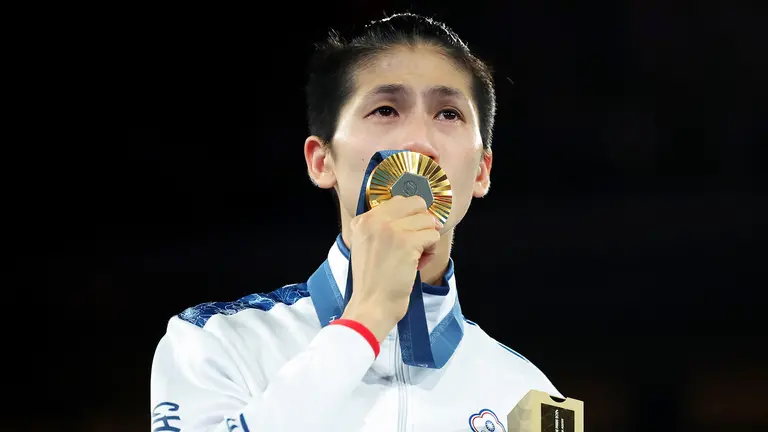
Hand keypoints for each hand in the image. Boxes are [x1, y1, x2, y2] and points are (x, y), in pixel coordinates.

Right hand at [341, 195, 441, 341]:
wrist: (371, 304)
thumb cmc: (373, 281)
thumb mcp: (366, 246)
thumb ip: (382, 227)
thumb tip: (417, 214)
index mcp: (363, 220)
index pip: (399, 201)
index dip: (411, 217)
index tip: (407, 235)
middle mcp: (375, 220)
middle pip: (416, 205)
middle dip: (422, 224)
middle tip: (415, 244)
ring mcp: (391, 229)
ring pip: (427, 220)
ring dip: (427, 240)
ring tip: (416, 257)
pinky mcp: (406, 242)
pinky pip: (433, 236)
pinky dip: (431, 251)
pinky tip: (419, 263)